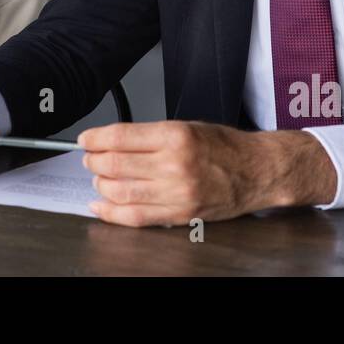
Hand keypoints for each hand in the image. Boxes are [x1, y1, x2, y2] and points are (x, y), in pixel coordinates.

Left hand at [79, 121, 337, 226]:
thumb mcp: (187, 126)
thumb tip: (112, 141)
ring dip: (101, 184)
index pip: (120, 137)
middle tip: (89, 158)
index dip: (95, 139)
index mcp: (175, 136)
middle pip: (115, 164)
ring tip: (98, 177)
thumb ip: (150, 135)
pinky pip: (136, 217)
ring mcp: (177, 192)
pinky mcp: (180, 214)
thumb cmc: (226, 146)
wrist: (258, 170)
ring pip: (121, 191)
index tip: (85, 139)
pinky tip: (100, 205)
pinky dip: (112, 212)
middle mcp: (174, 165)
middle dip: (94, 161)